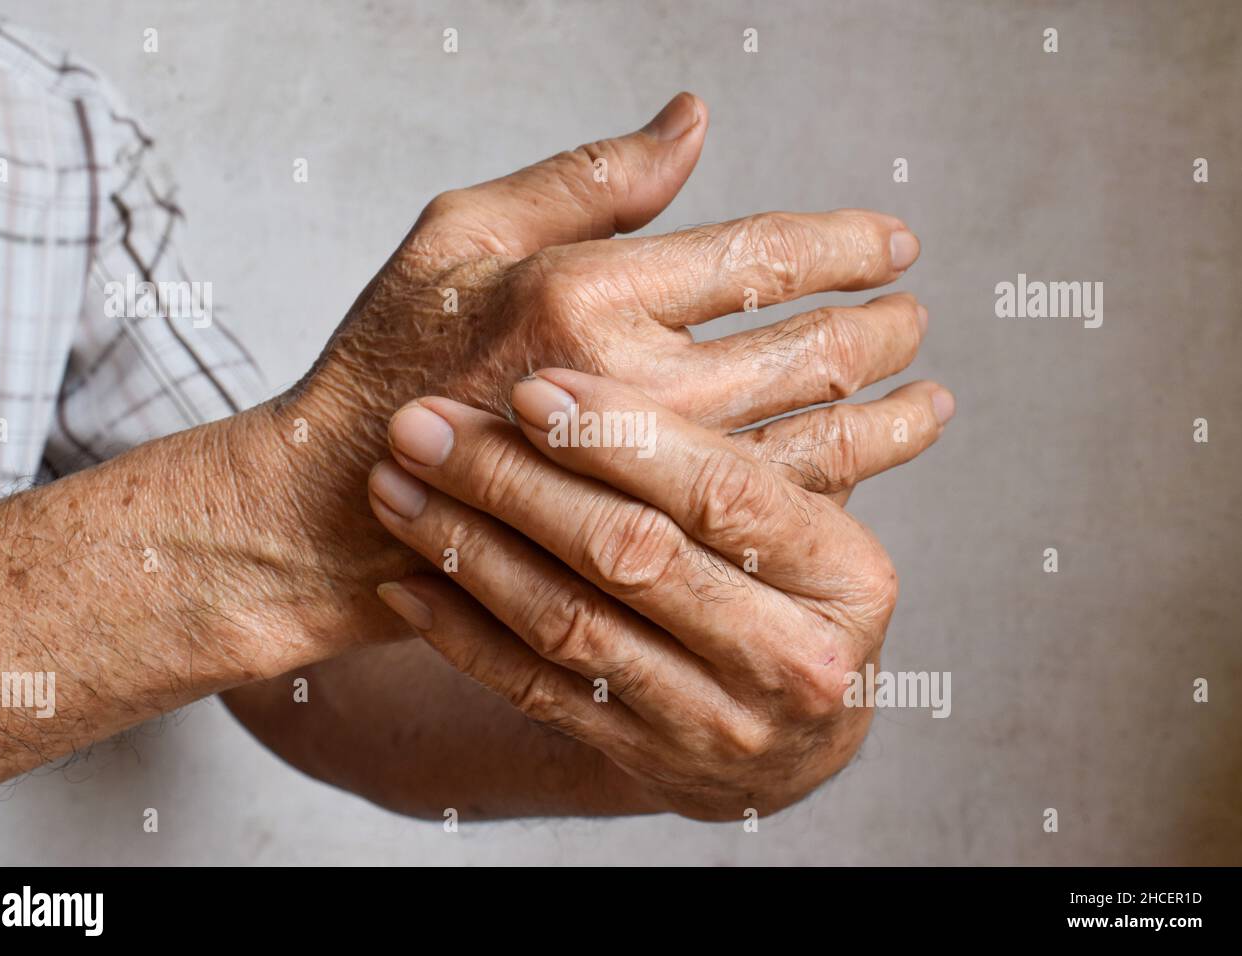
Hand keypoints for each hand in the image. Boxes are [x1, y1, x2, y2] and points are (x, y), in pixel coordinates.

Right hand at [252, 92, 935, 650]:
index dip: (843, 245)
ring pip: (807, 449)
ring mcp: (637, 478)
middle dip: (880, 335)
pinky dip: (825, 491)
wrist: (338, 505)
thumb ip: (589, 176)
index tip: (892, 246)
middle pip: (805, 356)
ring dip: (886, 424)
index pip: (759, 254)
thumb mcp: (461, 230)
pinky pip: (756, 519)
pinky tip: (861, 472)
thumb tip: (695, 121)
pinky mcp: (637, 542)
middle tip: (915, 323)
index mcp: (582, 295)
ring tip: (930, 403)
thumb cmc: (388, 356)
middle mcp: (624, 389)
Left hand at [364, 369, 947, 819]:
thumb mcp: (816, 505)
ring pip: (571, 625)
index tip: (530, 388)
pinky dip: (465, 634)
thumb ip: (769, 397)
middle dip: (515, 484)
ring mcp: (716, 724)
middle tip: (421, 427)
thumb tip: (677, 182)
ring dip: (471, 550)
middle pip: (635, 555)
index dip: (622, 435)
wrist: (795, 742)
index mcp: (845, 572)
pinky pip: (536, 694)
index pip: (725, 487)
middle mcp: (791, 659)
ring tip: (396, 486)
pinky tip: (409, 580)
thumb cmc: (793, 583)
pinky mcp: (646, 765)